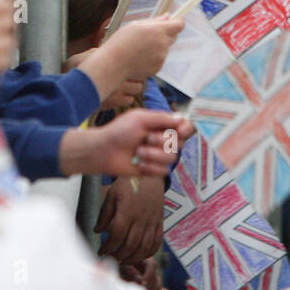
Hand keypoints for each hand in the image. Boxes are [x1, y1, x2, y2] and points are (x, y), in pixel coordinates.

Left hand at [58, 109, 194, 176]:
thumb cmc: (119, 131)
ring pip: (172, 158)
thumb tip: (181, 118)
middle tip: (146, 138)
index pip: (184, 127)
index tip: (180, 130)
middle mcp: (162, 140)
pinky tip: (138, 163)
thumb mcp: (139, 118)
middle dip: (163, 141)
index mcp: (160, 125)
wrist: (103, 151)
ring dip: (154, 155)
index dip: (186, 129)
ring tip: (138, 152)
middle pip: (180, 143)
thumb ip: (161, 118)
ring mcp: (158, 155)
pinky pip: (163, 171)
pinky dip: (150, 167)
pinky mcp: (153, 170)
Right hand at [80, 16, 183, 103]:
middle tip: (149, 35)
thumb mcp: (136, 25)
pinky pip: (159, 59)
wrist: (113, 64)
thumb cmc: (122, 41)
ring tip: (140, 48)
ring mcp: (161, 57)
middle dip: (165, 34)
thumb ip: (155, 21)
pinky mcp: (158, 67)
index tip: (172, 22)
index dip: (177, 22)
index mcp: (158, 31)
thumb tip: (168, 17)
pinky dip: (153, 57)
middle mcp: (163, 44)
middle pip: (173, 36)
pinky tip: (139, 57)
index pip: (179, 25)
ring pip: (165, 48)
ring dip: (157, 46)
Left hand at [95, 176, 164, 264]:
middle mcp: (141, 218)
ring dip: (132, 258)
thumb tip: (98, 231)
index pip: (117, 235)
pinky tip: (139, 255)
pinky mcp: (160, 223)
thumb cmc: (129, 183)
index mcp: (127, 210)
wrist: (150, 175)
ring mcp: (152, 222)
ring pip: (144, 248)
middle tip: (111, 257)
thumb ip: (104, 214)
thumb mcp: (112, 194)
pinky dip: (148, 253)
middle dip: (118, 256)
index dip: (108, 246)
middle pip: (130, 245)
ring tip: (123, 260)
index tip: (102, 251)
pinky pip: (156, 243)